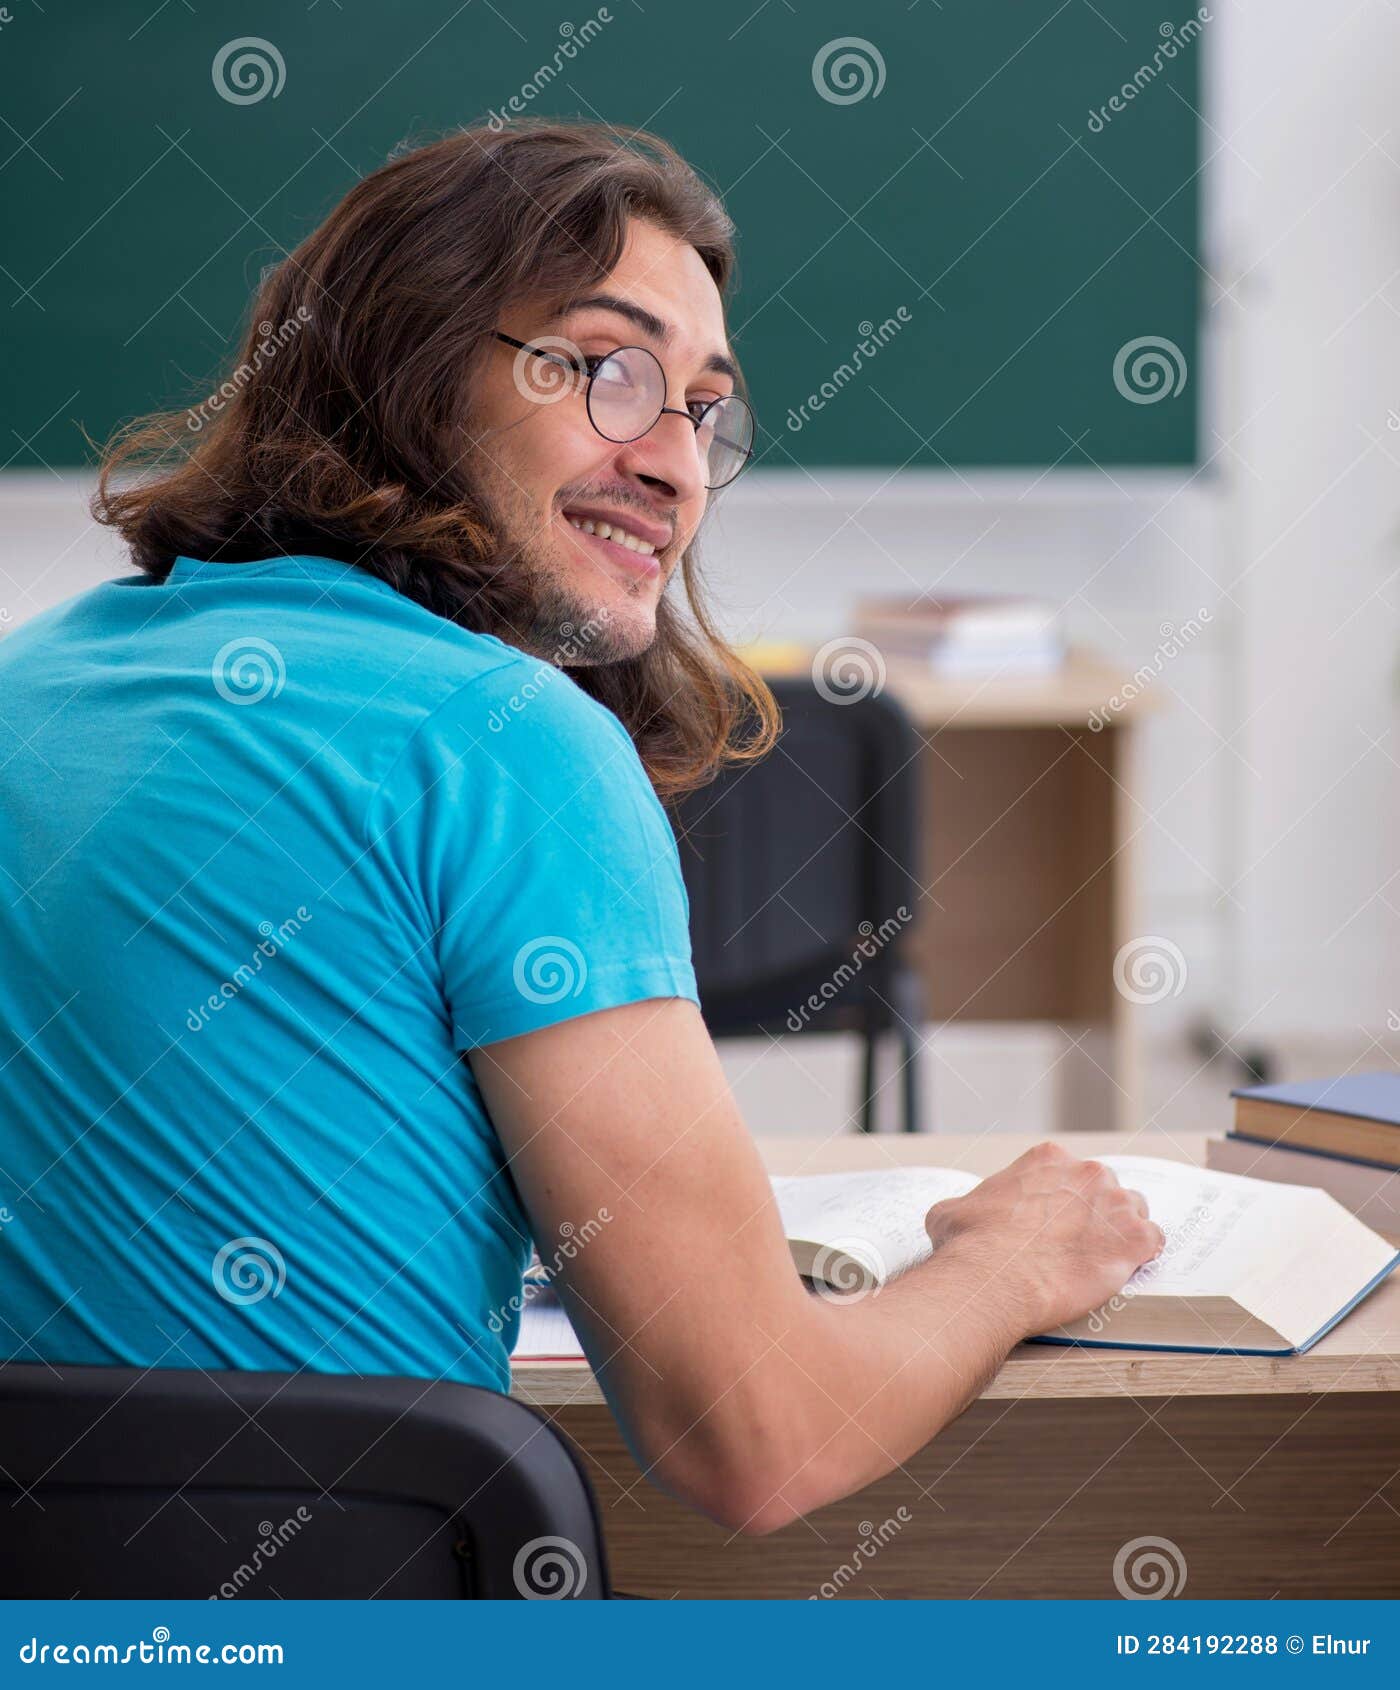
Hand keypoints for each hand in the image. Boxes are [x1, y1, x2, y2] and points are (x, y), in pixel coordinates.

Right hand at [922, 1141, 1164, 1336]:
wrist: (992, 1279)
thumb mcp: (953, 1210)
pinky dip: (1142, 1255)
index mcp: (1048, 1159)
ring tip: (1102, 1258)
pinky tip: (1125, 1268)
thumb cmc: (970, 1246)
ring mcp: (1114, 1205)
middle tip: (1076, 1242)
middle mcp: (1086, 1172)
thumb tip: (962, 1215)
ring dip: (1121, 1231)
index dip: (1064, 1199)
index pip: (1069, 1172)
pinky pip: (1153, 1242)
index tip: (1055, 1220)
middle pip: (1104, 1188)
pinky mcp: (1133, 1240)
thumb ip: (972, 1204)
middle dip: (1094, 1212)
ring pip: (1133, 1211)